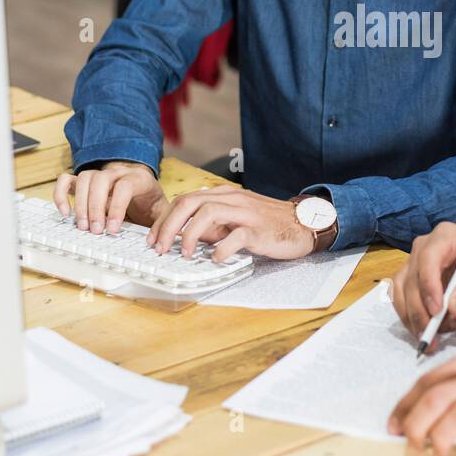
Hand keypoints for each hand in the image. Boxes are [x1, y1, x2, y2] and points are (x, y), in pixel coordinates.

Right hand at [53, 161, 166, 234]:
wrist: (146, 194)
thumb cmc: (152, 205)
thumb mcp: (161, 213)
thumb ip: (160, 224)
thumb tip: (155, 239)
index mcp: (139, 178)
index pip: (124, 186)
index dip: (117, 208)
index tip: (113, 229)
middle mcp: (118, 172)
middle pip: (101, 180)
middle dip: (96, 208)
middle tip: (96, 231)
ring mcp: (100, 175)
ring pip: (84, 178)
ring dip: (80, 204)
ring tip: (84, 227)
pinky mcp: (85, 182)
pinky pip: (67, 180)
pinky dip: (61, 195)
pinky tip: (65, 213)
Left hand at [146, 185, 316, 261]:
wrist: (302, 223)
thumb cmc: (267, 223)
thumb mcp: (234, 220)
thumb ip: (211, 225)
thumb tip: (184, 237)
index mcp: (224, 196)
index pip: (185, 200)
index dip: (164, 219)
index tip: (152, 238)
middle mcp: (232, 199)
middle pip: (190, 203)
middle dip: (169, 226)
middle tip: (160, 248)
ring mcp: (246, 213)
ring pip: (208, 213)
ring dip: (190, 235)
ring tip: (185, 254)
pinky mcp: (259, 230)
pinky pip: (237, 236)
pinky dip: (222, 249)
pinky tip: (216, 259)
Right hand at [390, 222, 455, 353]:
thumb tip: (454, 307)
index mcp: (445, 235)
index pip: (428, 259)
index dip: (428, 286)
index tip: (437, 312)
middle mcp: (423, 246)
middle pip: (411, 279)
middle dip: (419, 311)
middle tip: (432, 336)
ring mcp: (413, 262)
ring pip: (401, 291)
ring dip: (412, 318)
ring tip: (433, 337)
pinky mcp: (409, 278)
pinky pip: (401, 299)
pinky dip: (411, 318)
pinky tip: (429, 330)